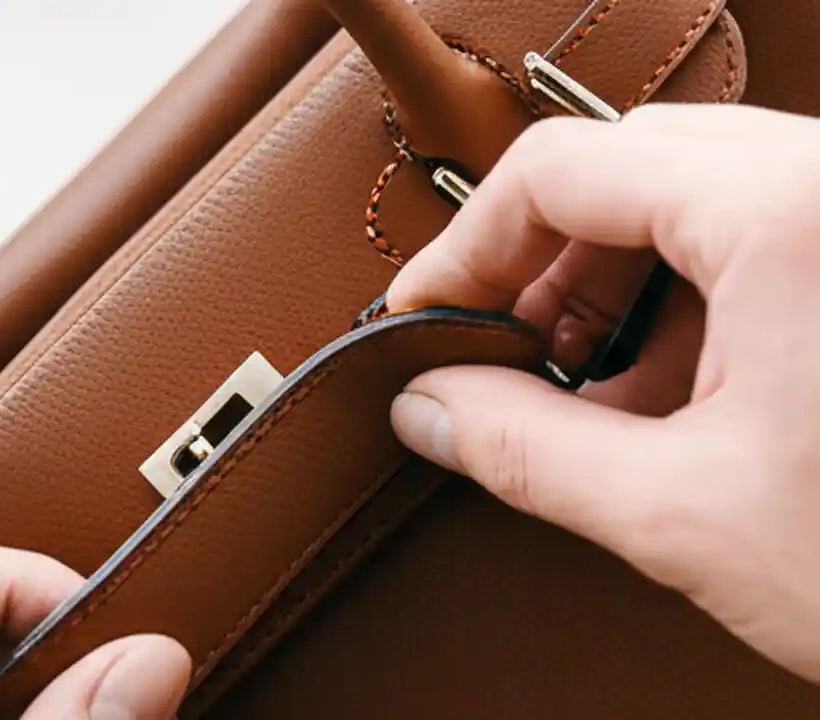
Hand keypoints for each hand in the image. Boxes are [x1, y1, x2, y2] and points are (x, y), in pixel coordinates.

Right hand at [385, 104, 819, 682]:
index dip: (467, 247)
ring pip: (693, 201)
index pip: (561, 169)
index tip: (430, 314)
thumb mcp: (683, 513)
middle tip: (498, 357)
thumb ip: (523, 450)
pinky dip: (693, 305)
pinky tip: (674, 398)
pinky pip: (760, 237)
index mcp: (791, 211)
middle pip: (627, 173)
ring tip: (588, 394)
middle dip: (542, 269)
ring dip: (614, 289)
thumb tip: (429, 408)